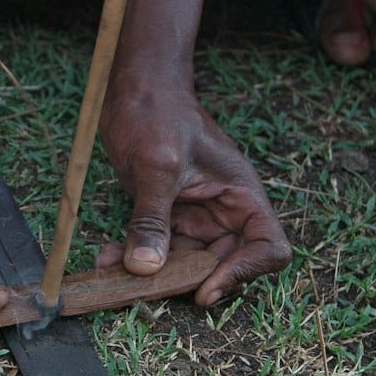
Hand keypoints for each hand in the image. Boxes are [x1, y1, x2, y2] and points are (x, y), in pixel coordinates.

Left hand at [99, 82, 290, 304]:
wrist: (133, 86)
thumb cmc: (158, 111)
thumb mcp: (157, 165)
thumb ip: (152, 217)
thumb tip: (146, 268)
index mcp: (241, 195)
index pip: (268, 248)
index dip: (244, 274)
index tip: (204, 289)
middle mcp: (224, 211)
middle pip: (222, 266)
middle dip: (187, 281)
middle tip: (149, 288)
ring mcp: (195, 216)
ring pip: (185, 265)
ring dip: (153, 274)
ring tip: (116, 271)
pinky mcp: (166, 216)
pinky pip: (157, 250)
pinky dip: (134, 258)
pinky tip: (107, 257)